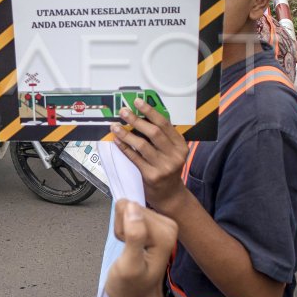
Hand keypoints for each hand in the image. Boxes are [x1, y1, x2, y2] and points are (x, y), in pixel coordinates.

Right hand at [105, 200, 177, 296]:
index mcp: (165, 233)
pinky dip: (124, 229)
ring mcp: (162, 225)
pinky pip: (129, 213)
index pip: (132, 209)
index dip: (122, 229)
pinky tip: (130, 245)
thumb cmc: (130, 287)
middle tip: (128, 251)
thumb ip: (133, 236)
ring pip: (128, 210)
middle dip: (123, 229)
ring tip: (129, 250)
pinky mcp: (154, 225)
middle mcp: (168, 225)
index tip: (128, 249)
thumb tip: (132, 207)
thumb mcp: (129, 266)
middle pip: (131, 207)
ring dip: (123, 230)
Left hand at [110, 99, 190, 214]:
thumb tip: (140, 116)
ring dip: (126, 133)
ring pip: (142, 145)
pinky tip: (117, 140)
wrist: (170, 195)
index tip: (138, 102)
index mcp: (180, 146)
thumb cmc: (168, 169)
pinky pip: (134, 158)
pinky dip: (124, 147)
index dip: (150, 111)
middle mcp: (174, 156)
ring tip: (115, 126)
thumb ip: (162, 137)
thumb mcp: (171, 152)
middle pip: (154, 133)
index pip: (165, 124)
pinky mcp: (151, 176)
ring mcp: (163, 167)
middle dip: (136, 120)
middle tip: (124, 112)